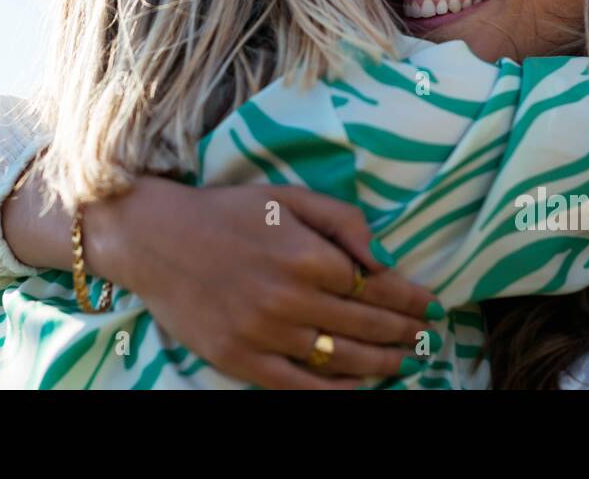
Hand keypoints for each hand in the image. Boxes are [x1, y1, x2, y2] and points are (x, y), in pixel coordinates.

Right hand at [87, 178, 441, 388]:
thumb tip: (382, 255)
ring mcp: (265, 335)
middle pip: (365, 324)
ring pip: (341, 358)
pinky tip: (360, 386)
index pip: (376, 285)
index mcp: (306, 255)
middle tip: (426, 335)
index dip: (410, 298)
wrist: (156, 239)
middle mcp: (290, 299)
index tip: (431, 304)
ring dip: (382, 362)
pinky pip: (300, 387)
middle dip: (404, 331)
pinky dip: (336, 391)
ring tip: (406, 361)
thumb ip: (342, 219)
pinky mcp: (241, 360)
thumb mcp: (288, 196)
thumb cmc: (227, 212)